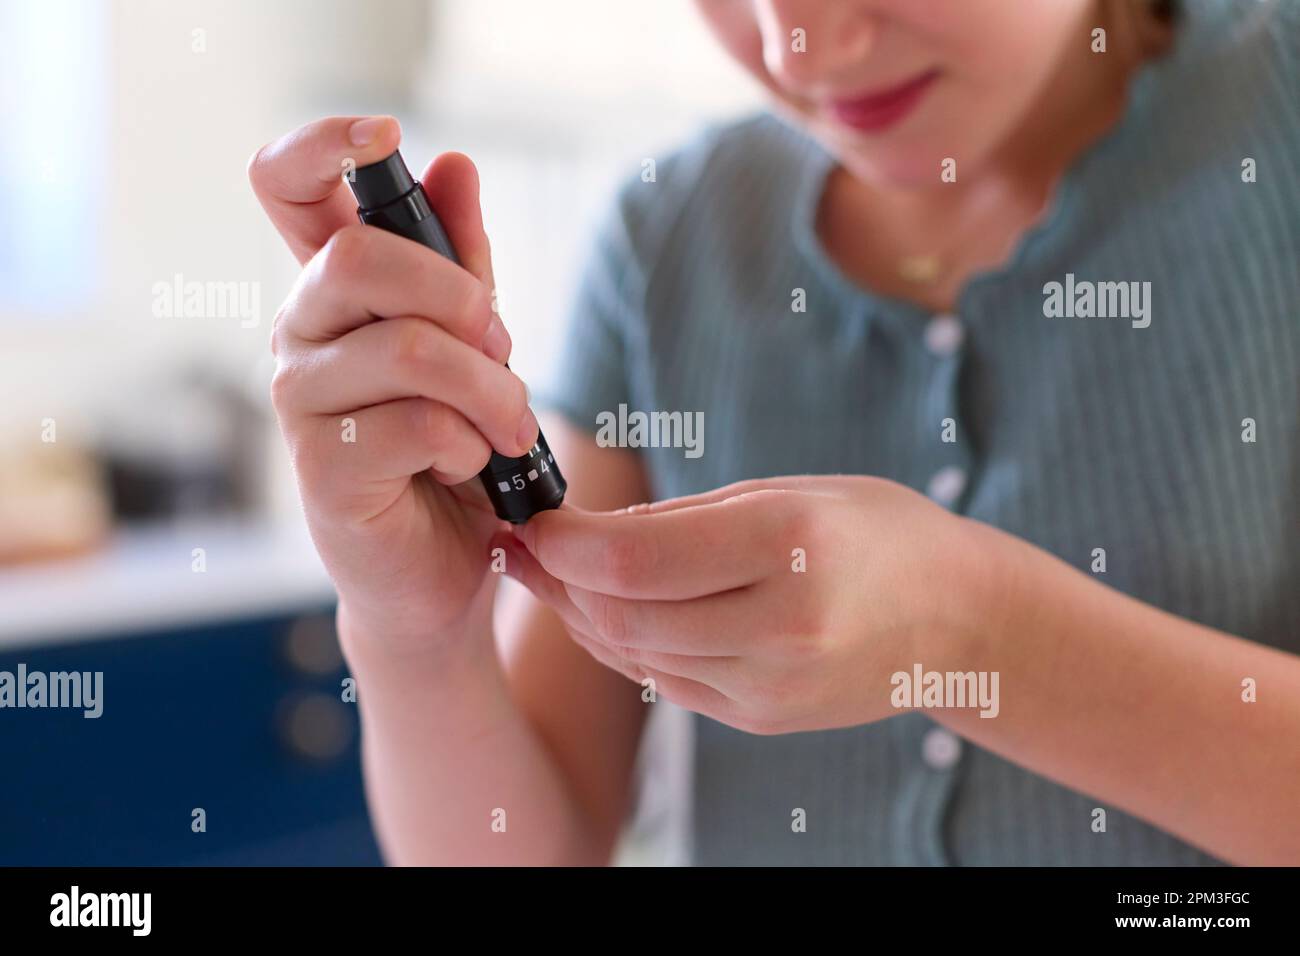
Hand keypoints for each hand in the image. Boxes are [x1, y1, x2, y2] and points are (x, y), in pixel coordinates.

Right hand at [249, 116, 537, 654]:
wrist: (446, 566)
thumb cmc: (455, 447)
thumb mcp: (474, 345)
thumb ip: (462, 261)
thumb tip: (454, 164)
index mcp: (334, 290)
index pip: (286, 186)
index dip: (323, 144)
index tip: (385, 136)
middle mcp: (300, 333)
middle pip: (359, 257)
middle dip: (461, 300)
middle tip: (504, 351)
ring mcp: (301, 402)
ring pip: (408, 350)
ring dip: (489, 390)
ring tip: (509, 428)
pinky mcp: (322, 471)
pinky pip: (416, 426)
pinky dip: (470, 444)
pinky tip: (470, 466)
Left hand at [502, 475, 1000, 733]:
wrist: (960, 621)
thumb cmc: (876, 532)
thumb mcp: (789, 491)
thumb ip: (686, 518)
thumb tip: (589, 533)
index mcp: (791, 546)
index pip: (635, 560)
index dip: (565, 542)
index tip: (533, 518)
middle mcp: (782, 626)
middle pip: (624, 617)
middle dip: (559, 581)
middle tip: (524, 545)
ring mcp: (773, 685)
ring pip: (635, 656)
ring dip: (582, 615)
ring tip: (553, 573)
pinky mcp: (763, 719)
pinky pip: (664, 682)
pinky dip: (623, 646)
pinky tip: (607, 611)